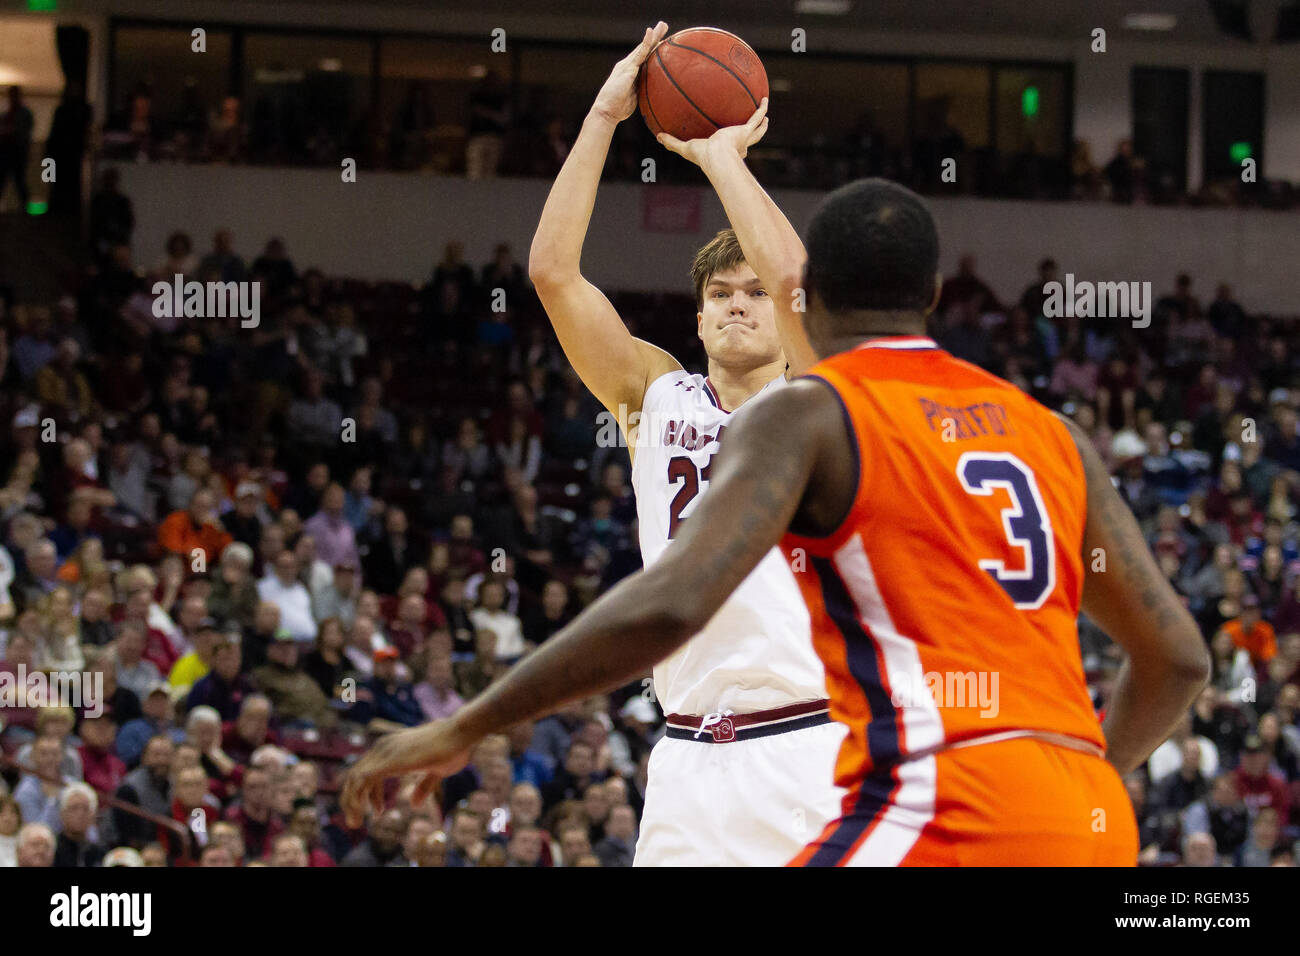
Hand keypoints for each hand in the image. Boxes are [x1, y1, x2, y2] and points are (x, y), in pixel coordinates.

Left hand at [341, 718, 473, 826]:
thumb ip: (423, 786)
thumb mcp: (437, 771)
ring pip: (354, 779)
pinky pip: (362, 781)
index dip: (369, 793)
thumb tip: (413, 804)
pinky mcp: (388, 761)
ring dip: (350, 803)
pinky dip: (356, 798)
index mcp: (392, 746)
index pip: (367, 770)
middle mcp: (384, 747)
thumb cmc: (453, 749)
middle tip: (356, 822)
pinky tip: (361, 813)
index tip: (378, 811)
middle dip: (352, 800)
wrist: (460, 734)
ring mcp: (384, 752)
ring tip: (354, 823)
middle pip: (355, 775)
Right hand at [590, 22, 668, 124]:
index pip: (644, 58)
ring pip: (643, 48)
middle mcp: (628, 66)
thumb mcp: (635, 97)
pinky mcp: (628, 68)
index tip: (664, 40)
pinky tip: (651, 32)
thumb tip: (654, 91)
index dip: (653, 48)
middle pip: (644, 49)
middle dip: (654, 37)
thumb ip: (642, 90)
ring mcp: (627, 66)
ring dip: (653, 36)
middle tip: (664, 25)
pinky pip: (639, 53)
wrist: (607, 111)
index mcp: (631, 73)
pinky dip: (646, 42)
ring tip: (663, 25)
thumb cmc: (619, 108)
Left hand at [657, 98, 768, 168]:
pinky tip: (765, 98)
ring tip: (765, 115)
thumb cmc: (702, 157)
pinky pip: (756, 116)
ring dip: (762, 124)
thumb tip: (658, 136)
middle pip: (748, 142)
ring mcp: (744, 138)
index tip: (732, 143)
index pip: (731, 151)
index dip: (734, 149)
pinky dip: (762, 108)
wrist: (716, 157)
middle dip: (751, 136)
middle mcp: (738, 147)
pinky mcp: (746, 130)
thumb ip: (672, 142)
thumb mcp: (684, 148)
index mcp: (727, 153)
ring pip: (757, 130)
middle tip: (752, 130)